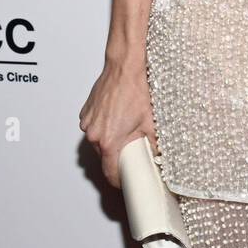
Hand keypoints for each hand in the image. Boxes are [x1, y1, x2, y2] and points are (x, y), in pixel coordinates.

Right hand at [78, 58, 159, 190]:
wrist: (126, 65)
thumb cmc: (136, 87)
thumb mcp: (152, 121)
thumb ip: (155, 144)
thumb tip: (161, 156)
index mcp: (109, 140)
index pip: (111, 174)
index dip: (121, 181)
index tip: (128, 182)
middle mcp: (94, 133)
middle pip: (105, 157)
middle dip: (119, 157)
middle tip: (134, 150)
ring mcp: (88, 122)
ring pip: (99, 142)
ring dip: (111, 140)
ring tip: (127, 128)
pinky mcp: (87, 112)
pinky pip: (95, 127)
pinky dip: (105, 127)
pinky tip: (118, 116)